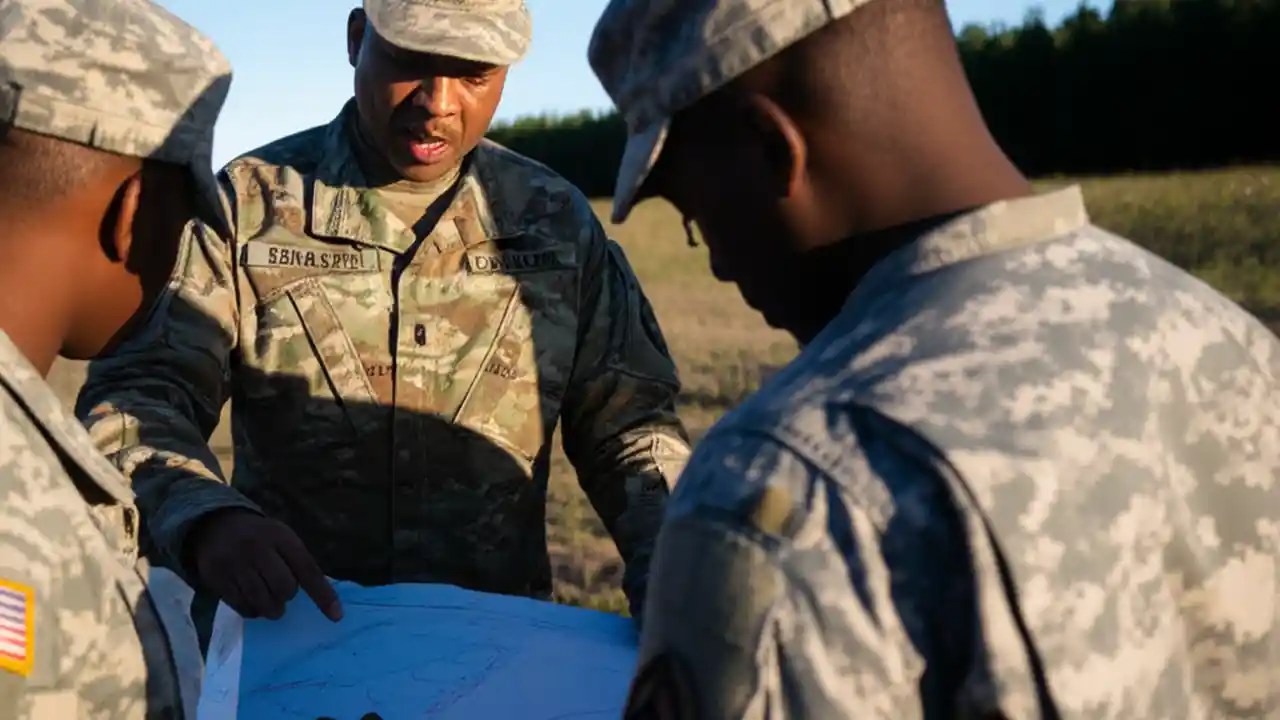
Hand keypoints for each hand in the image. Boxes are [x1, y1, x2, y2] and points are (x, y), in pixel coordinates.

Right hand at [187, 509, 342, 621]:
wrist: (215, 525)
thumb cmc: (259, 536)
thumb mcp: (282, 538)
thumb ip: (299, 562)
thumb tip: (323, 598)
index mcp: (280, 537)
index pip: (307, 569)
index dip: (323, 595)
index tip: (337, 616)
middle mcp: (257, 549)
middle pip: (284, 588)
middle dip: (287, 596)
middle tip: (281, 591)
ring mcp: (235, 564)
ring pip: (263, 601)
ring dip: (271, 608)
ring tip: (269, 600)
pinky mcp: (217, 579)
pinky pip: (242, 607)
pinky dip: (252, 610)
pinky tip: (253, 601)